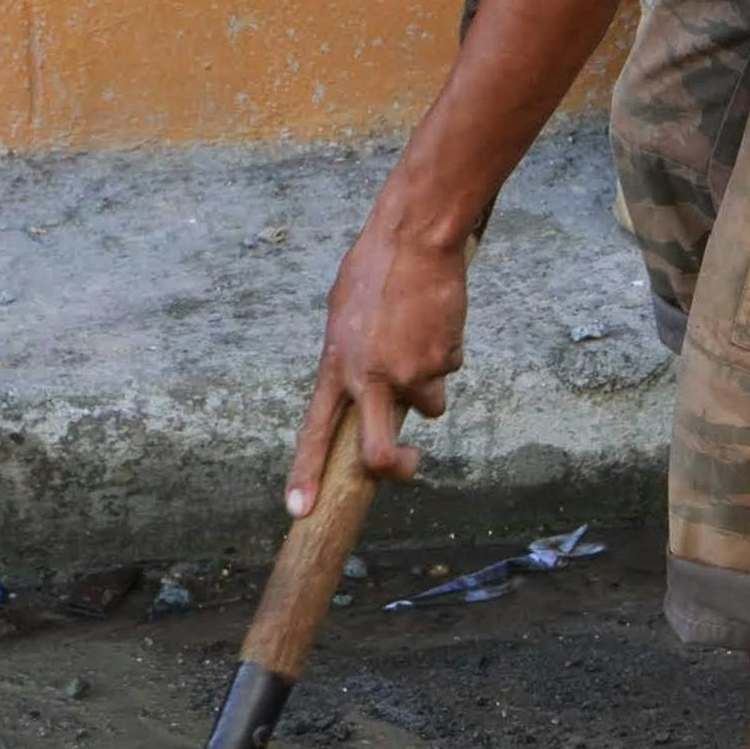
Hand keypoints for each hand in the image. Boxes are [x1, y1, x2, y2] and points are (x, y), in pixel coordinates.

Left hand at [290, 209, 466, 510]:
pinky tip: (435, 318)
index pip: (315, 433)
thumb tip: (363, 396)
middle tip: (408, 463)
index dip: (306, 475)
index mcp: (334, 368)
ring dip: (430, 382)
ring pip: (430, 405)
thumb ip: (350, 363)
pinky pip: (449, 368)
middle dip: (398, 468)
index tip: (300, 511)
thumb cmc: (374, 271)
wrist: (413, 238)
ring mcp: (409, 372)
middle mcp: (369, 379)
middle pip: (379, 453)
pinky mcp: (443, 359)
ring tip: (420, 334)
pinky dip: (447, 350)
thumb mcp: (344, 319)